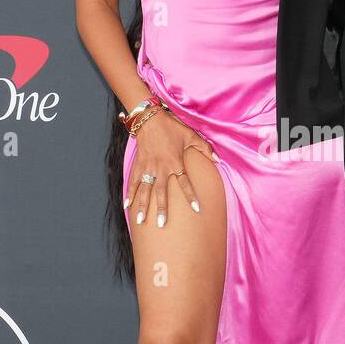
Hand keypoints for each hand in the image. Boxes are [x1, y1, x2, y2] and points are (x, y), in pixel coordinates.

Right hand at [126, 110, 215, 228]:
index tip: (197, 208)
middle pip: (161, 193)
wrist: (149, 119)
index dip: (191, 196)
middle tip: (162, 224)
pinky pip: (134, 182)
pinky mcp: (138, 165)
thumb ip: (205, 148)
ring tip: (140, 221)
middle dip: (161, 209)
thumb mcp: (191, 135)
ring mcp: (148, 168)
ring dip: (142, 206)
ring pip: (145, 191)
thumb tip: (217, 159)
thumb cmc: (171, 127)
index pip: (185, 183)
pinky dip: (130, 194)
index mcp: (175, 163)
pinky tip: (127, 206)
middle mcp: (161, 168)